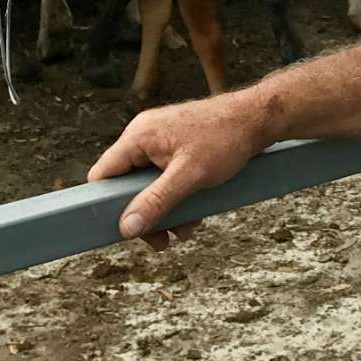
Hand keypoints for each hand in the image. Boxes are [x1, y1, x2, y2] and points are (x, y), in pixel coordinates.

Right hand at [86, 88, 273, 250]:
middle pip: (126, 184)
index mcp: (139, 136)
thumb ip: (156, 202)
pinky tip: (193, 214)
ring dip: (163, 211)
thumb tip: (126, 228)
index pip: (103, 173)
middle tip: (161, 240)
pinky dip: (175, 198)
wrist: (256, 120)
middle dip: (144, 215)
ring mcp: (160, 141)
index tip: (120, 231)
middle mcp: (144, 136)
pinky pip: (164, 179)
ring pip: (147, 185)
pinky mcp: (175, 148)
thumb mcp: (189, 176)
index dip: (105, 204)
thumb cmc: (225, 138)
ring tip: (185, 230)